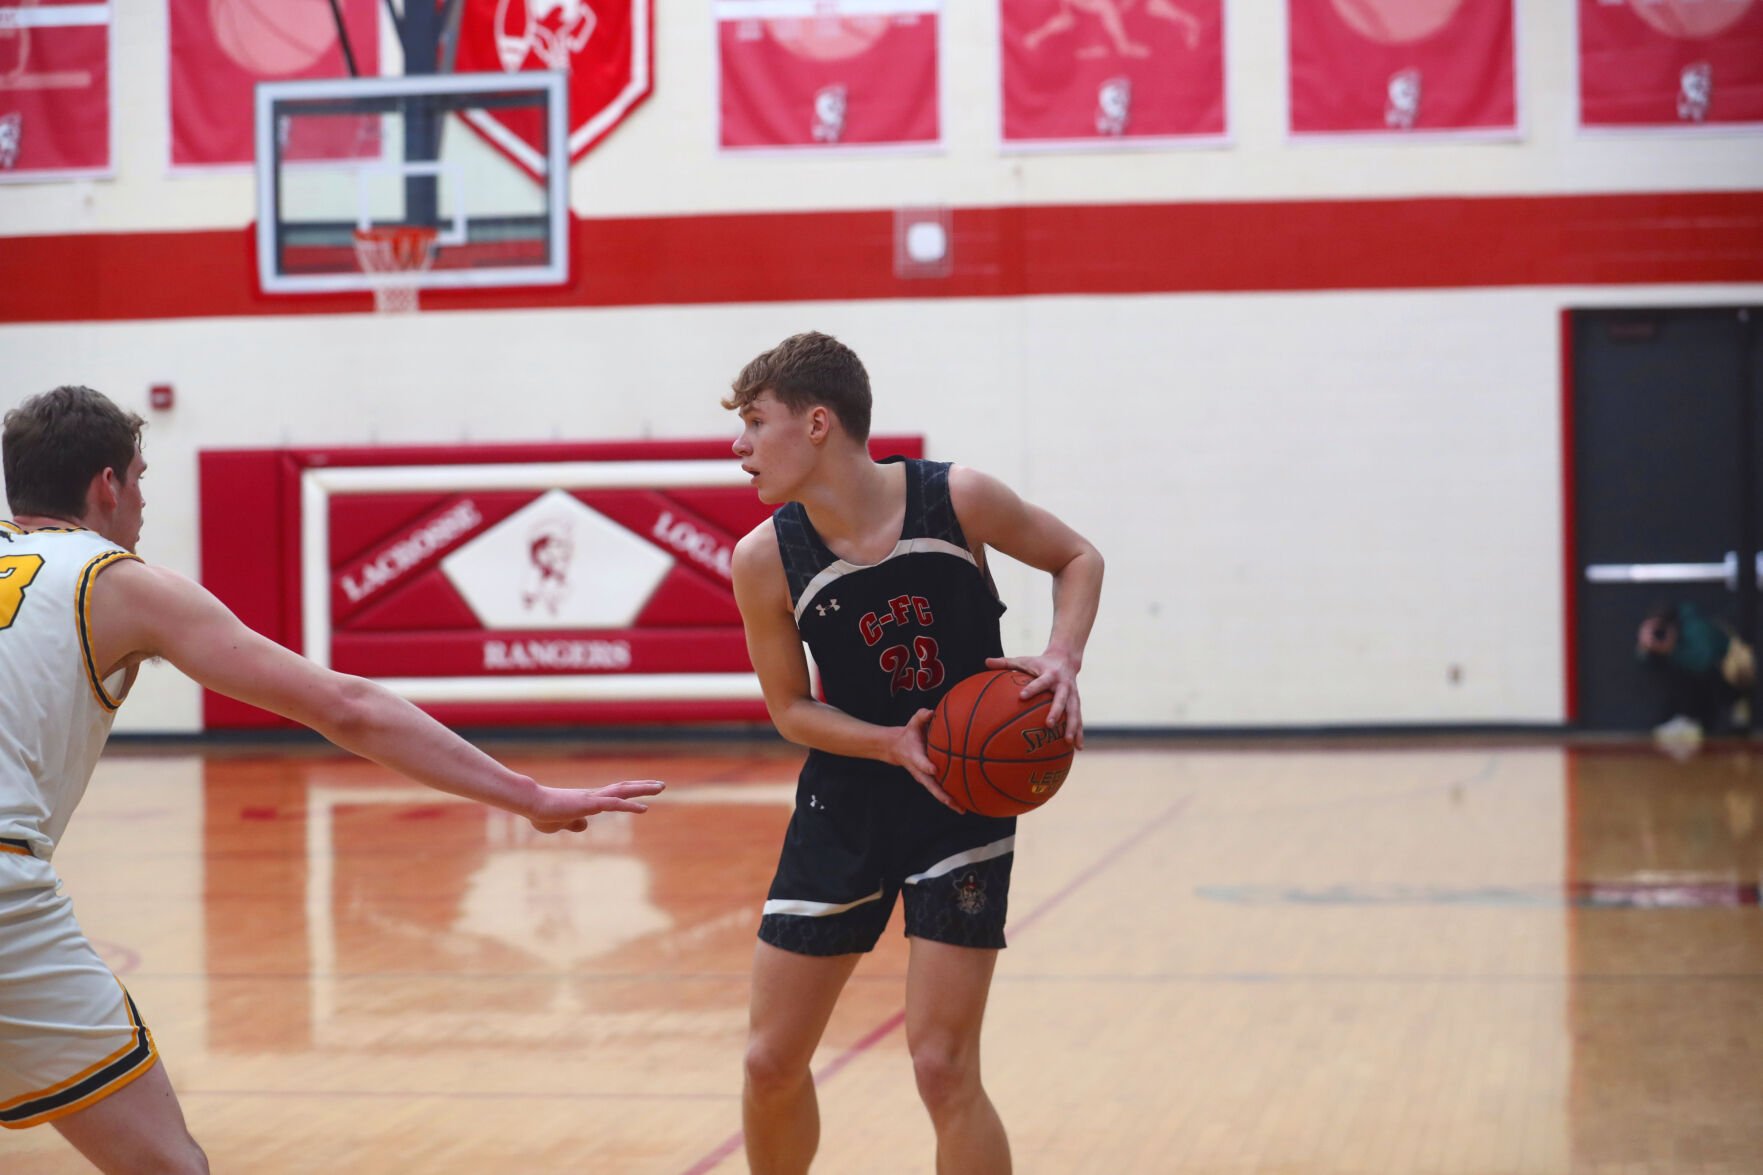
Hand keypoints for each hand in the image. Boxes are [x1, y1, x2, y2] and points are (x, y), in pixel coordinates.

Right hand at [525, 779, 664, 833]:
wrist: (531, 804)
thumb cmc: (542, 813)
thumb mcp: (561, 823)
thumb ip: (573, 823)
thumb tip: (584, 826)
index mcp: (589, 801)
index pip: (614, 794)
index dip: (630, 793)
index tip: (644, 792)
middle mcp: (594, 796)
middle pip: (624, 788)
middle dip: (643, 787)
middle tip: (661, 785)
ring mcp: (593, 799)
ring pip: (623, 792)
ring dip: (643, 790)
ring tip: (661, 787)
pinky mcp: (589, 804)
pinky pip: (614, 805)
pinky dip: (630, 806)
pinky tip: (645, 808)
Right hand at [889, 709, 963, 812]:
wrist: (897, 748)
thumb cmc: (910, 734)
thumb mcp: (912, 723)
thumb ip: (921, 716)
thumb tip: (931, 711)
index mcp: (915, 757)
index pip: (921, 763)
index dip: (927, 766)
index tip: (934, 769)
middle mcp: (921, 771)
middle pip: (931, 786)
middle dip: (942, 794)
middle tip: (952, 803)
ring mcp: (925, 778)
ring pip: (937, 792)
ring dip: (949, 801)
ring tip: (963, 810)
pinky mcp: (931, 780)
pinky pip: (941, 790)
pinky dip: (952, 797)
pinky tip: (965, 803)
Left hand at [987, 651, 1084, 748]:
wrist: (1065, 658)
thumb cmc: (1039, 663)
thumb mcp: (1024, 660)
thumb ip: (1006, 663)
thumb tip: (986, 662)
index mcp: (1050, 674)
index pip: (1040, 682)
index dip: (1032, 688)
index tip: (1022, 696)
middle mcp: (1063, 685)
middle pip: (1061, 699)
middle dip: (1056, 711)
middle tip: (1049, 725)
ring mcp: (1073, 695)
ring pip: (1074, 712)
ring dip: (1072, 727)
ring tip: (1068, 742)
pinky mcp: (1076, 703)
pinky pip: (1078, 719)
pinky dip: (1079, 732)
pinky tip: (1078, 747)